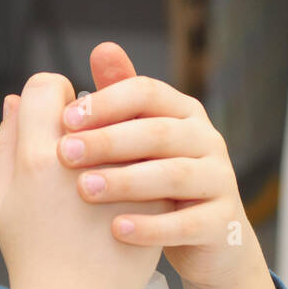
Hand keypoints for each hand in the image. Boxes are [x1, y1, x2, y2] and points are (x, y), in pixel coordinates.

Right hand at [0, 72, 170, 288]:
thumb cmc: (33, 255)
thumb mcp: (2, 200)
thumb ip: (6, 146)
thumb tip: (14, 101)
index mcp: (35, 157)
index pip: (45, 85)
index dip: (48, 96)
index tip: (53, 119)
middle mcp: (79, 160)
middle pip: (87, 99)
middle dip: (84, 112)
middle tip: (80, 142)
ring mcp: (122, 176)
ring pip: (124, 123)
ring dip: (114, 134)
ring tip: (103, 166)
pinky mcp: (154, 193)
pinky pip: (148, 156)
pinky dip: (138, 163)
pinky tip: (124, 190)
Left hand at [55, 41, 262, 288]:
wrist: (208, 240)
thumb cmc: (160, 183)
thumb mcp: (141, 139)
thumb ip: (121, 100)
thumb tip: (102, 49)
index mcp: (182, 113)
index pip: (146, 92)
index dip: (106, 102)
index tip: (64, 119)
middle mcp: (206, 139)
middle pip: (158, 132)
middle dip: (108, 141)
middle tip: (64, 154)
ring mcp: (219, 180)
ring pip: (174, 175)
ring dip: (126, 181)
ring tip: (84, 190)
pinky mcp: (223, 223)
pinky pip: (188, 223)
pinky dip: (152, 227)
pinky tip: (116, 230)